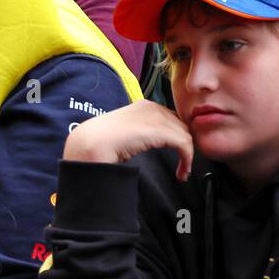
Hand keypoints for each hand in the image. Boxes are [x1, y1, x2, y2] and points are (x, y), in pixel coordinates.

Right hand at [63, 99, 193, 180]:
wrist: (91, 143)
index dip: (176, 136)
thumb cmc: (100, 141)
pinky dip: (187, 160)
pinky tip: (182, 172)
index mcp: (143, 106)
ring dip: (187, 155)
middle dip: (185, 145)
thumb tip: (144, 143)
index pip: (170, 119)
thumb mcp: (123, 132)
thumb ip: (138, 132)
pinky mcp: (161, 131)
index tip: (177, 152)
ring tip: (182, 171)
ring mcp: (157, 118)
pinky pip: (185, 145)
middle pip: (181, 126)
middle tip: (183, 162)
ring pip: (185, 136)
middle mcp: (152, 107)